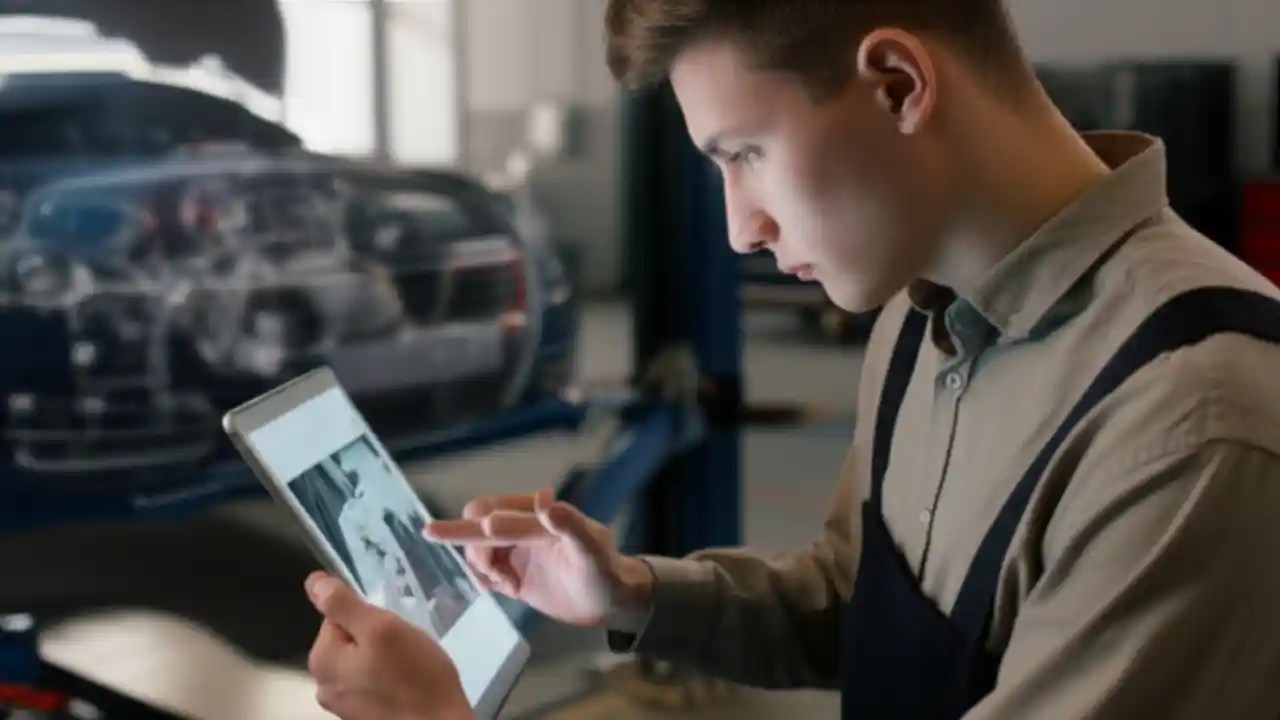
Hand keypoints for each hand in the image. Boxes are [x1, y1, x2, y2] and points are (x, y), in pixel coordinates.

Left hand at [305, 572, 473, 719]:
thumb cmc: (415, 677)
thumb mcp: (382, 629)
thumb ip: (344, 604)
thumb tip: (313, 581)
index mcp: (321, 659)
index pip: (338, 613)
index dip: (368, 614)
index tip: (391, 628)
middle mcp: (323, 684)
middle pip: (349, 637)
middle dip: (376, 635)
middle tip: (405, 646)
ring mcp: (342, 703)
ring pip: (362, 658)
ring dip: (384, 655)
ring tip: (409, 664)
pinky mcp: (362, 714)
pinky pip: (372, 680)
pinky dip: (388, 676)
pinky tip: (407, 682)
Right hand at [425, 488, 654, 631]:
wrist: (608, 603)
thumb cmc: (604, 572)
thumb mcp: (591, 550)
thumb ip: (569, 525)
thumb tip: (543, 498)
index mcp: (538, 513)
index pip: (495, 511)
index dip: (473, 528)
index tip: (459, 544)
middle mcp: (522, 526)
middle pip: (475, 525)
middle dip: (476, 549)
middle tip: (494, 573)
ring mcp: (515, 550)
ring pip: (477, 548)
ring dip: (482, 567)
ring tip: (509, 584)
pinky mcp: (512, 573)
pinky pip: (482, 569)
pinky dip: (483, 578)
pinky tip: (506, 587)